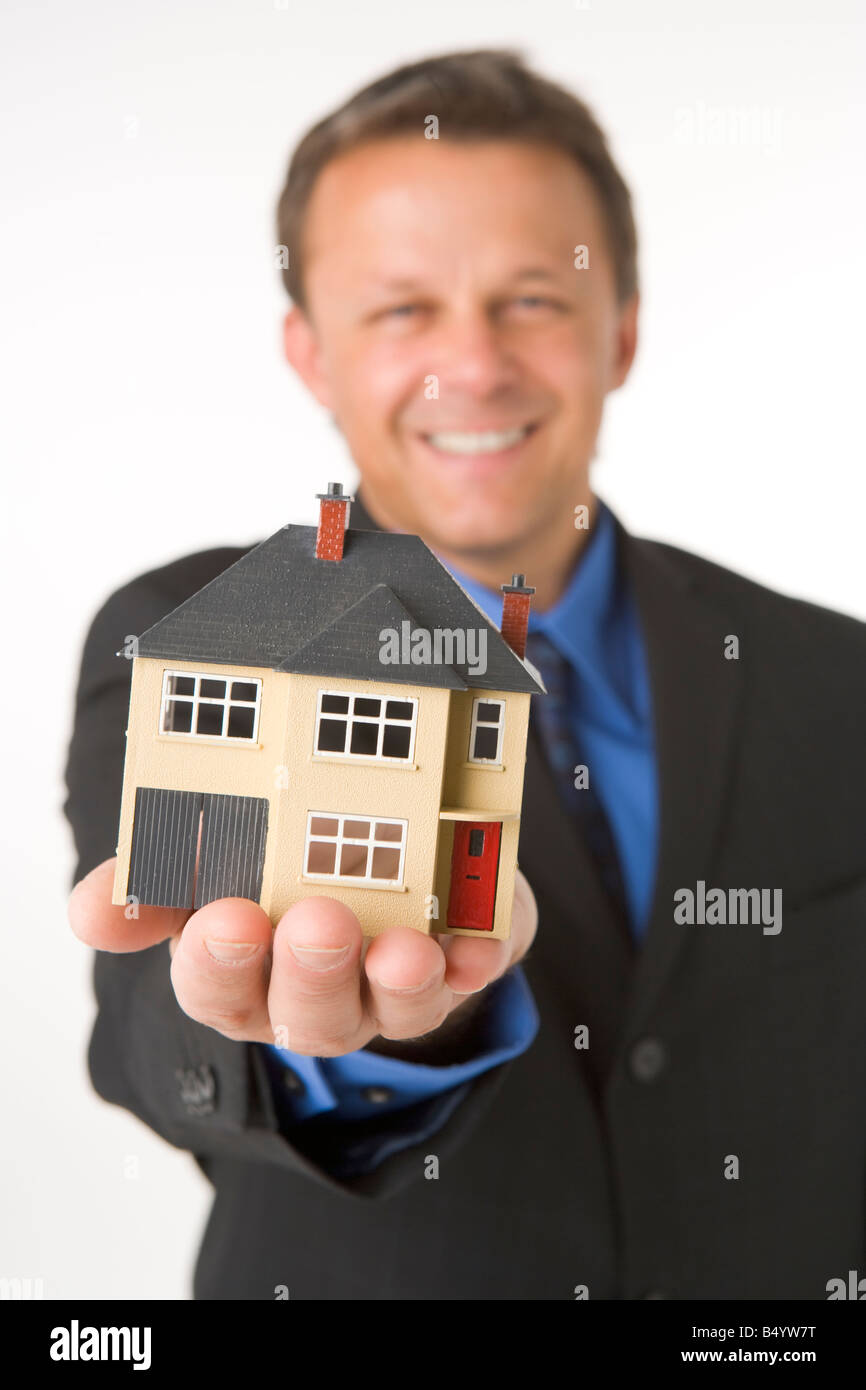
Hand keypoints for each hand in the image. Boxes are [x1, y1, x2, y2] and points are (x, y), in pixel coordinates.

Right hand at [69, 860, 537, 1056]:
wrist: (391, 876)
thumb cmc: (286, 875)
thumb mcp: (213, 873)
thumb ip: (156, 885)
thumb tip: (90, 908)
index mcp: (247, 975)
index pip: (218, 989)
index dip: (219, 963)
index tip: (222, 919)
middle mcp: (318, 998)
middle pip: (308, 1014)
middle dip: (311, 972)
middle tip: (315, 923)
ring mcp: (390, 991)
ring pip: (394, 1010)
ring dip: (399, 982)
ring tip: (402, 947)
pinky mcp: (460, 963)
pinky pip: (473, 977)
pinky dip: (478, 962)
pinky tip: (479, 945)